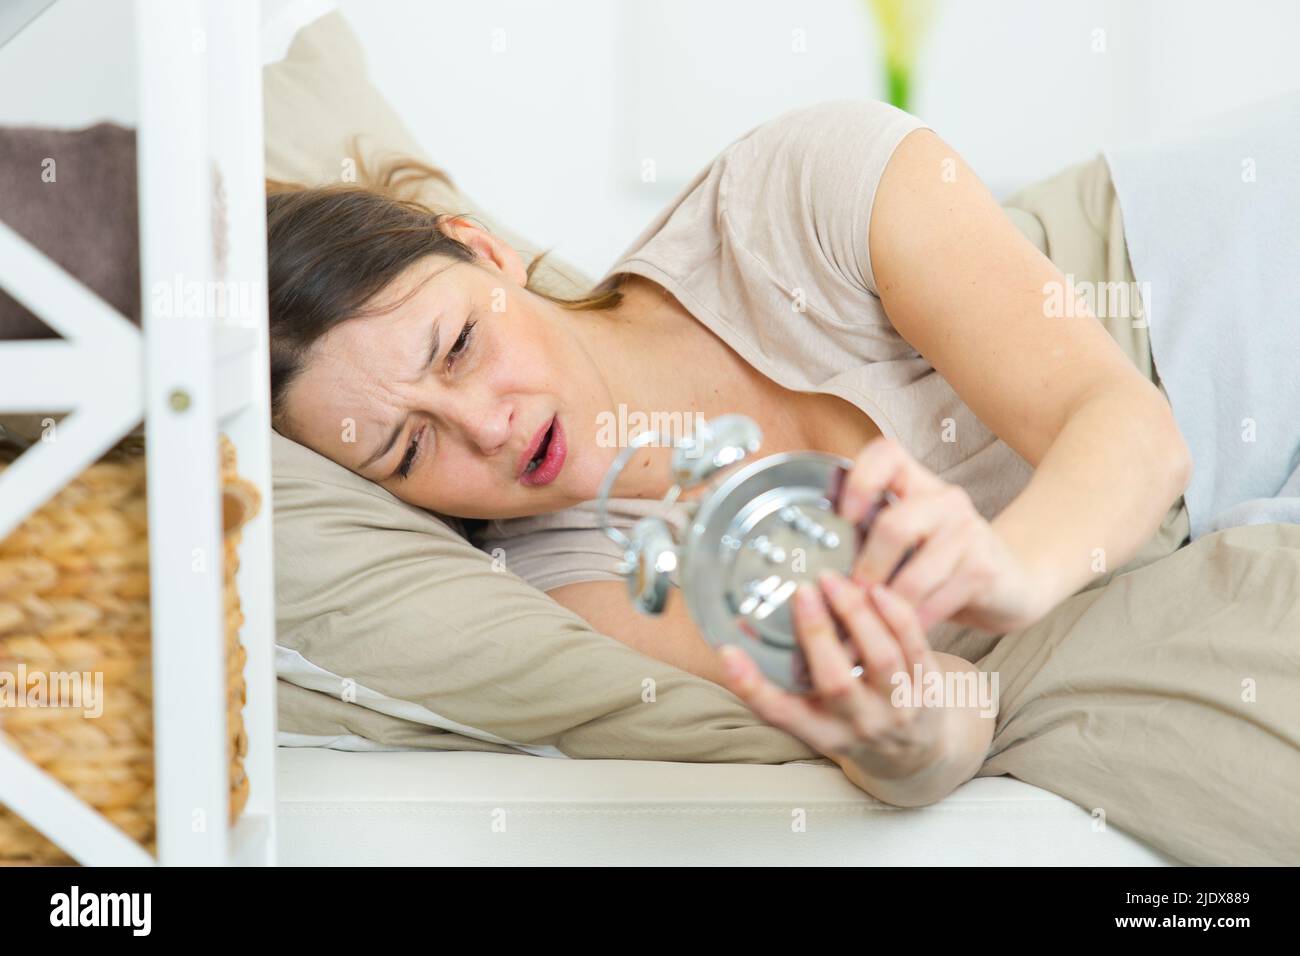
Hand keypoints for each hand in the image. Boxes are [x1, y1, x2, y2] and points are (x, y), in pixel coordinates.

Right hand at [719, 570, 951, 787]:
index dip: (750, 686)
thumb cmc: (853, 725)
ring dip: (857, 614)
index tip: (728, 652)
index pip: (781, 714)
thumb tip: (739, 636)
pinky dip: (896, 614)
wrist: (917, 755)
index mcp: (823, 733)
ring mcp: (899, 707)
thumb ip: (785, 684)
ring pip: (882, 658)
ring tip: (837, 582)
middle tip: (802, 591)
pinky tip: (876, 589)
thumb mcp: (817, 718)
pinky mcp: (928, 686)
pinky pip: (915, 644)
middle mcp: (861, 725)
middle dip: (817, 634)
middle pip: (836, 683)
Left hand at [838, 436, 1048, 633]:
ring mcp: (968, 533)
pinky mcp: (983, 569)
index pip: (886, 454)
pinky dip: (910, 623)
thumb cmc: (944, 562)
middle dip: (864, 571)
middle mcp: (946, 500)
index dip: (859, 480)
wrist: (1013, 582)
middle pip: (893, 527)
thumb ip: (873, 537)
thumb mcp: (910, 539)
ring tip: (861, 628)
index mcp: (919, 484)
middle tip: (844, 598)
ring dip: (883, 608)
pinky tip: (897, 635)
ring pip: (913, 576)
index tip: (842, 517)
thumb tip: (814, 566)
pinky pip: (935, 602)